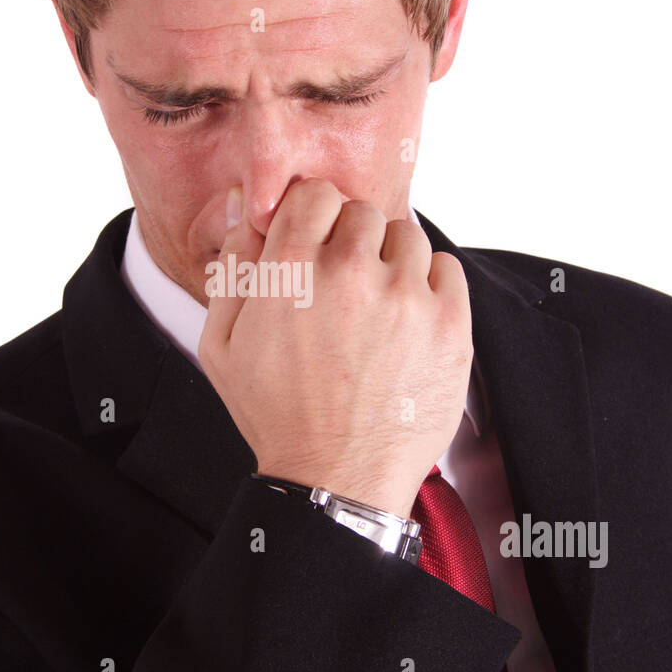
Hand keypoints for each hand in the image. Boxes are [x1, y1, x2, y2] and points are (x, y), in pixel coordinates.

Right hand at [198, 178, 472, 517]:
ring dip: (392, 262)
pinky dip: (430, 284)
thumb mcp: (221, 343)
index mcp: (292, 269)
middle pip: (363, 212)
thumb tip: (244, 203)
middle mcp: (352, 272)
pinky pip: (446, 268)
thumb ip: (232, 265)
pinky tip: (407, 321)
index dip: (314, 217)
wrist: (335, 479)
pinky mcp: (449, 325)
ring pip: (407, 236)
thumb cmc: (275, 414)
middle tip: (345, 288)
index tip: (318, 246)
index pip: (316, 192)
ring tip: (377, 309)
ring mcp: (406, 297)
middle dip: (352, 242)